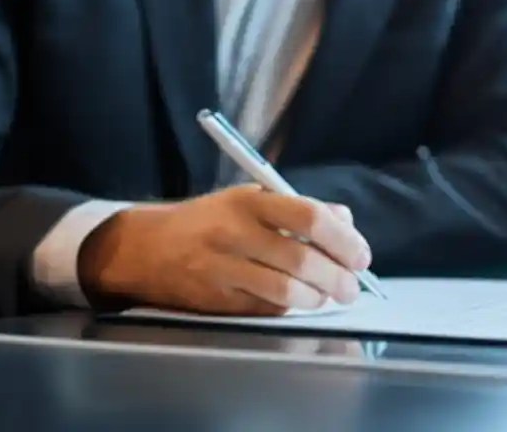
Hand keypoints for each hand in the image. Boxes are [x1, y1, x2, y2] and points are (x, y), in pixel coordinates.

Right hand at [78, 185, 370, 314]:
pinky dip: (288, 306)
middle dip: (338, 278)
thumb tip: (345, 221)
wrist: (146, 248)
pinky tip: (295, 300)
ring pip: (285, 290)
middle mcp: (235, 232)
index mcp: (250, 201)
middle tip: (351, 287)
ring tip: (327, 295)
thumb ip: (298, 209)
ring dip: (316, 297)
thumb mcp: (250, 200)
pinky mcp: (215, 299)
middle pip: (302, 259)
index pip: (310, 217)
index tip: (360, 256)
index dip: (343, 240)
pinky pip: (265, 307)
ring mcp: (222, 268)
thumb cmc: (209, 221)